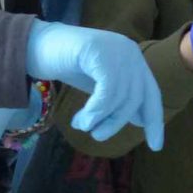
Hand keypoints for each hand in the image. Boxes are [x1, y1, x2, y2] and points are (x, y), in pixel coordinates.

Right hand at [27, 21, 164, 151]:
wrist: (36, 46)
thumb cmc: (67, 66)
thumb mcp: (99, 86)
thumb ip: (118, 99)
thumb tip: (141, 119)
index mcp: (133, 61)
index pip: (151, 93)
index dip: (155, 120)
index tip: (155, 146)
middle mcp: (130, 52)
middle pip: (137, 97)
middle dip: (118, 122)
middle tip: (98, 136)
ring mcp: (115, 49)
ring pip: (121, 96)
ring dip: (102, 119)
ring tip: (83, 126)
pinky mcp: (99, 51)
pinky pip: (107, 90)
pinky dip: (96, 110)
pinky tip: (82, 118)